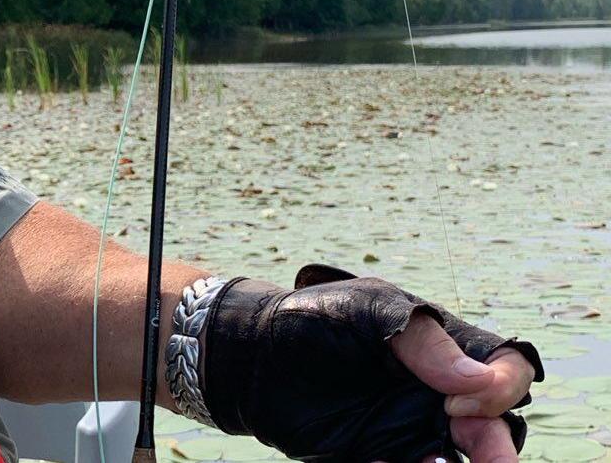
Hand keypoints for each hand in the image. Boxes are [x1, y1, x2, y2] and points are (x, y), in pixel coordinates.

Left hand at [197, 264, 543, 462]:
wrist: (252, 354)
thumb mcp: (364, 310)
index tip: (458, 404)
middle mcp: (436, 396)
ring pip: (454, 461)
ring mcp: (408, 430)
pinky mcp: (376, 456)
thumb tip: (478, 381)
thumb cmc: (312, 320)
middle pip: (493, 431)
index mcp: (444, 352)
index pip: (505, 373)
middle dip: (496, 453)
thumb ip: (420, 339)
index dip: (500, 391)